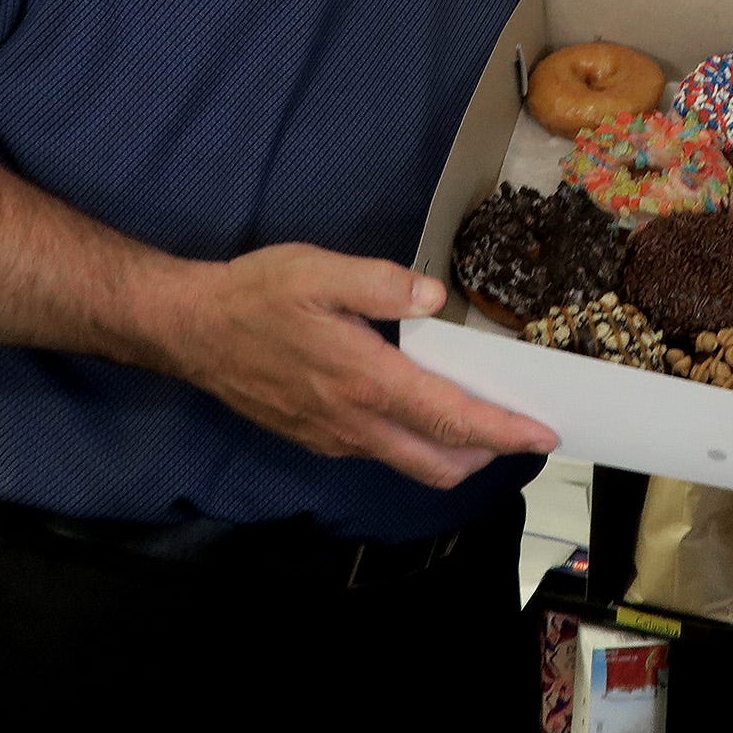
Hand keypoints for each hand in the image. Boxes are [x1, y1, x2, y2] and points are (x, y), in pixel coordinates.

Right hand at [162, 243, 556, 487]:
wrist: (190, 330)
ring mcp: (332, 437)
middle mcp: (353, 422)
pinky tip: (419, 410)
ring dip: (452, 450)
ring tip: (480, 418)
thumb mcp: (320, 271)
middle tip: (521, 428)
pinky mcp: (316, 438)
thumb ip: (382, 284)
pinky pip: (379, 451)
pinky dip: (415, 442)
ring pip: (409, 461)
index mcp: (364, 380)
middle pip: (438, 461)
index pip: (448, 418)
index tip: (542, 435)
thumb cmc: (255, 295)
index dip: (501, 432)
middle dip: (488, 453)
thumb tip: (434, 298)